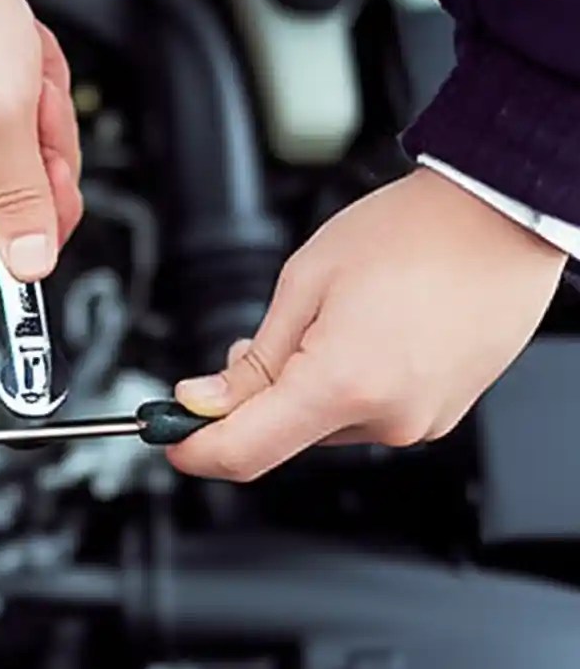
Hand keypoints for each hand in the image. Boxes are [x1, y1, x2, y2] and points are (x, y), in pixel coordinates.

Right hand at [0, 0, 82, 296]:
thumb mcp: (1, 127)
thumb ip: (22, 205)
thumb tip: (29, 270)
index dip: (38, 238)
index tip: (50, 190)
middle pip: (25, 215)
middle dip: (45, 159)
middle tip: (31, 116)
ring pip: (31, 167)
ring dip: (42, 118)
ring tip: (19, 80)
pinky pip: (23, 128)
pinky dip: (32, 94)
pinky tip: (16, 65)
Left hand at [167, 167, 567, 480]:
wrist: (501, 216)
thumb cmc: (413, 233)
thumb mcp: (305, 283)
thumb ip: (252, 359)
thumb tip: (204, 400)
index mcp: (342, 385)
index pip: (244, 452)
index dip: (194, 449)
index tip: (169, 435)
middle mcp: (385, 417)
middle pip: (282, 436)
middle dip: (250, 400)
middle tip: (246, 347)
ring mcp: (418, 421)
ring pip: (322, 425)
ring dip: (300, 389)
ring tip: (327, 323)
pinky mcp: (438, 415)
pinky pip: (366, 415)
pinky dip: (343, 386)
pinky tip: (360, 336)